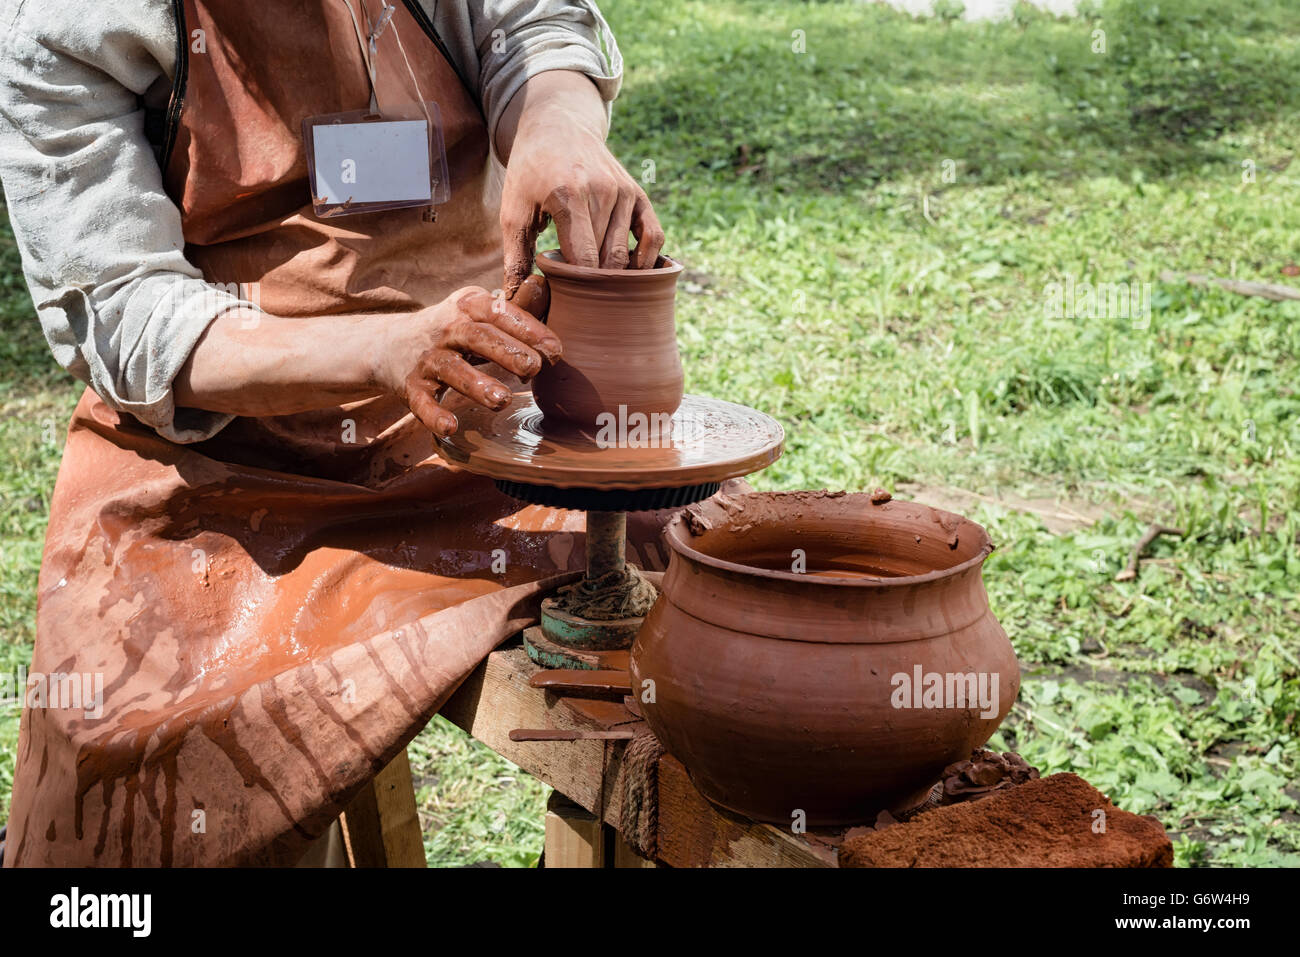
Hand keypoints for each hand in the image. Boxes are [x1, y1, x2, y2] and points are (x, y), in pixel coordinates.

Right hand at [381, 276, 557, 436]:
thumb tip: (543, 285)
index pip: (499, 313)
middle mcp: (447, 330)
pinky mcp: (411, 387)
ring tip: (502, 400)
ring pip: (452, 370)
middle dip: (507, 352)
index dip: (528, 329)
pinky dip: (433, 415)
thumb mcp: (478, 312)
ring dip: (476, 384)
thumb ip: (513, 308)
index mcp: (468, 307)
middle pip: (477, 337)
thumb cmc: (452, 331)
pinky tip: (450, 427)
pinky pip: (422, 402)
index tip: (555, 351)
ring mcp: (428, 359)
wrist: (391, 345)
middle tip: (534, 369)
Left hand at [497, 71, 665, 298]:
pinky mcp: (638, 194)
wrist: (557, 127)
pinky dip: (646, 261)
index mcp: (568, 195)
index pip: (583, 262)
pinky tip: (629, 272)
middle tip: (574, 291)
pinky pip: (654, 237)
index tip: (561, 295)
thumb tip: (516, 302)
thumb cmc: (530, 175)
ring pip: (625, 255)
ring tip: (591, 281)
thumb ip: (516, 258)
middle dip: (592, 284)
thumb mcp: (513, 212)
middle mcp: (602, 191)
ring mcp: (624, 191)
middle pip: (606, 263)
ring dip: (611, 274)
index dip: (575, 287)